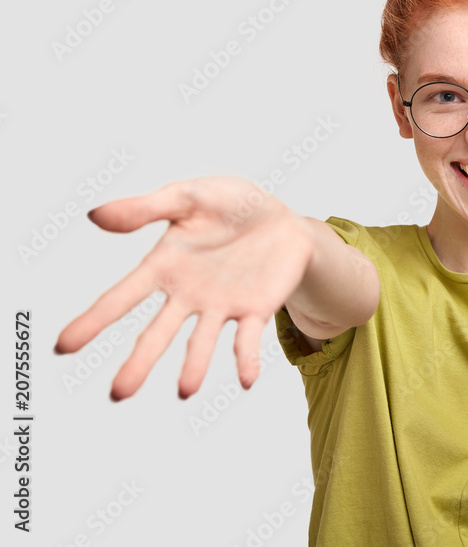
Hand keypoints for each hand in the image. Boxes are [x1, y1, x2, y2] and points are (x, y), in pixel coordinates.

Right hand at [55, 176, 313, 399]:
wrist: (281, 218)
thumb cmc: (229, 204)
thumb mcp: (187, 197)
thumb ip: (145, 208)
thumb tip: (95, 214)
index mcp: (165, 267)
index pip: (121, 297)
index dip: (93, 321)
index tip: (63, 346)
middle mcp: (188, 294)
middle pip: (158, 332)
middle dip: (139, 362)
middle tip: (118, 394)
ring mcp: (222, 306)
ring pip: (202, 341)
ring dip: (195, 366)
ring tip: (186, 390)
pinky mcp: (255, 309)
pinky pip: (249, 339)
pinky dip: (247, 359)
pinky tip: (246, 380)